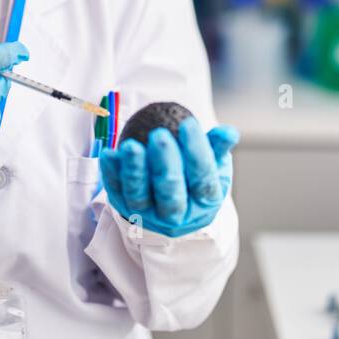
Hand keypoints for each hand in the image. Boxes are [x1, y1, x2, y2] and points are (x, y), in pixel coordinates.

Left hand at [99, 117, 238, 237]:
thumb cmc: (196, 181)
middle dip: (164, 163)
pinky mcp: (125, 209)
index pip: (203, 179)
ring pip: (140, 195)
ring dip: (134, 170)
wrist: (175, 209)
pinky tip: (110, 154)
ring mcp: (149, 215)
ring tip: (130, 146)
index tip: (190, 124)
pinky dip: (111, 173)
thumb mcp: (214, 166)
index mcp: (204, 203)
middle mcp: (177, 215)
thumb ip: (218, 148)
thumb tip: (228, 132)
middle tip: (159, 135)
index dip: (198, 152)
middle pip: (170, 193)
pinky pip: (116, 190)